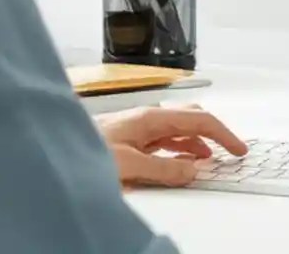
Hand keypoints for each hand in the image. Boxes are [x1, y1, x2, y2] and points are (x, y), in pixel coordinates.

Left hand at [94, 104, 247, 187]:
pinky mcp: (130, 141)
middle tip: (229, 150)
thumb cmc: (83, 150)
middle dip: (213, 133)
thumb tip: (193, 169)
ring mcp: (138, 129)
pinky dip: (180, 150)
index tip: (238, 149)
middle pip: (191, 119)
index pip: (199, 119)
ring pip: (178, 131)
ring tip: (208, 160)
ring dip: (197, 143)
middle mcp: (146, 119)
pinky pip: (164, 142)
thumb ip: (163, 168)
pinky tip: (180, 162)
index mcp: (150, 118)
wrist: (51, 150)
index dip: (223, 134)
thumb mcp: (128, 164)